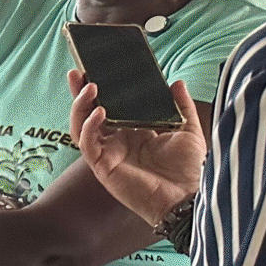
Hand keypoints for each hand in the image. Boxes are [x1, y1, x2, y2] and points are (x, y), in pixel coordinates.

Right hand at [69, 72, 204, 226]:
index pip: (107, 105)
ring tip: (90, 87)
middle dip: (79, 93)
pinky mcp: (102, 166)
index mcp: (130, 131)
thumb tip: (177, 82)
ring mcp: (106, 153)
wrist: (187, 196)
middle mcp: (114, 141)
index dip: (99, 90)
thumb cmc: (186, 169)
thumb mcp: (188, 130)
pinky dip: (89, 127)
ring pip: (80, 126)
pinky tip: (99, 112)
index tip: (96, 69)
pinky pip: (86, 144)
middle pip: (87, 113)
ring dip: (80, 106)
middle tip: (77, 73)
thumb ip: (181, 106)